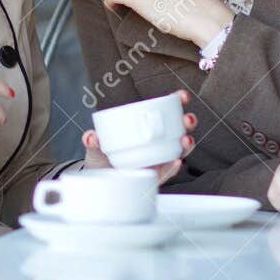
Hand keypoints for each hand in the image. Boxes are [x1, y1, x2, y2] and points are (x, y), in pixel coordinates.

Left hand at [80, 89, 196, 185]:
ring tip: (185, 140)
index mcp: (145, 129)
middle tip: (186, 119)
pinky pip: (168, 172)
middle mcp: (156, 144)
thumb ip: (92, 141)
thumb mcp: (96, 148)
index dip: (176, 103)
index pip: (165, 112)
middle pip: (178, 130)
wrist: (99, 183)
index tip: (181, 96)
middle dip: (187, 122)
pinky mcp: (155, 178)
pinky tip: (175, 162)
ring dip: (186, 144)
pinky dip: (173, 167)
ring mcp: (158, 160)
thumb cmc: (102, 160)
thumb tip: (91, 136)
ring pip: (179, 151)